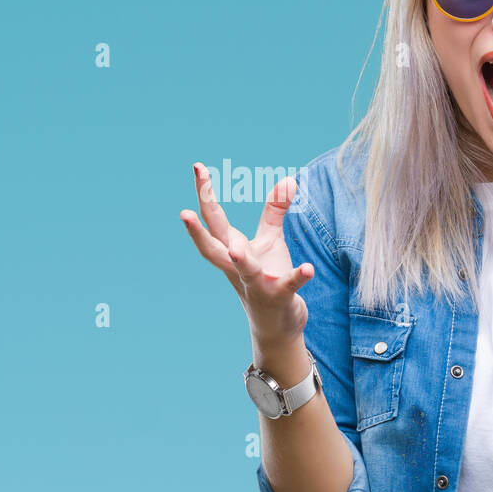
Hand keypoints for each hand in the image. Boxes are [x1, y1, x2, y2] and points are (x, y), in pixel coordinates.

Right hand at [180, 162, 314, 346]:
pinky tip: (308, 269)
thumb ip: (274, 210)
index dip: (204, 193)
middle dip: (198, 230)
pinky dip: (297, 277)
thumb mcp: (270, 240)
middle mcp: (236, 267)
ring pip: (245, 271)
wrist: (276, 325)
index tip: (197, 167)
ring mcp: (255, 284)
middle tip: (184, 212)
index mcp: (231, 249)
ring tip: (236, 248)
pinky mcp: (279, 297)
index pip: (213, 218)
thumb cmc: (268, 277)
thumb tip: (287, 179)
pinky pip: (288, 286)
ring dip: (240, 260)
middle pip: (213, 246)